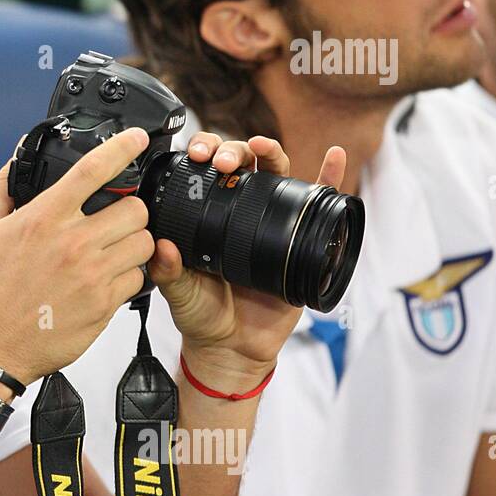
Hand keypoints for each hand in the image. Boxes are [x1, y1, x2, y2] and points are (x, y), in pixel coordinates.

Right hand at [0, 127, 156, 385]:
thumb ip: (2, 190)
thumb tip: (16, 161)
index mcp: (43, 217)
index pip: (94, 169)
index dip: (122, 147)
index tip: (136, 138)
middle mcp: (72, 242)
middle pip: (135, 208)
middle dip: (131, 209)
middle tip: (117, 218)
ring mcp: (92, 275)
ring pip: (144, 243)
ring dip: (134, 242)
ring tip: (115, 249)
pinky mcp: (103, 304)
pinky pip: (138, 278)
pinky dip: (129, 276)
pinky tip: (108, 279)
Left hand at [150, 133, 346, 389]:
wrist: (234, 348)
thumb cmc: (203, 315)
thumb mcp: (179, 293)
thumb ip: (169, 272)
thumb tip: (161, 246)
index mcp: (207, 215)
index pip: (206, 171)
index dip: (203, 153)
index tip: (196, 154)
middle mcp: (240, 211)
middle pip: (242, 164)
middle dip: (232, 150)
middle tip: (222, 161)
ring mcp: (272, 221)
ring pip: (277, 173)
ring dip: (272, 152)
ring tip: (263, 147)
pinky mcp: (301, 238)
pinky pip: (319, 204)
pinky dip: (330, 176)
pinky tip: (334, 156)